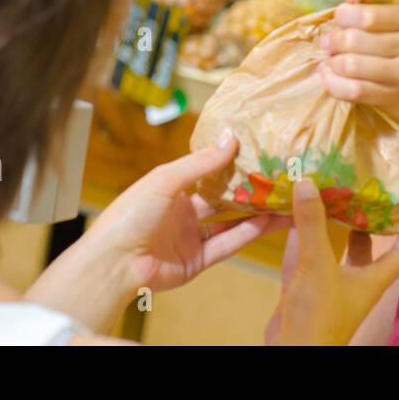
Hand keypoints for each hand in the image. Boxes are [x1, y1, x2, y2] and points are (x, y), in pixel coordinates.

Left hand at [30, 132, 281, 330]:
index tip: (258, 153)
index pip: (207, 173)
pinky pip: (227, 244)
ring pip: (230, 222)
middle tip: (278, 179)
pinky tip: (269, 222)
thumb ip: (201, 162)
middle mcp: (183, 212)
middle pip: (223, 199)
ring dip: (256, 213)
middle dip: (249, 190)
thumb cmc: (131, 214)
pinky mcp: (197, 261)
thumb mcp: (166, 179)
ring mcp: (191, 238)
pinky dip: (248, 233)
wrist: (114, 262)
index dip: (231, 164)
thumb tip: (231, 138)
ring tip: (284, 201)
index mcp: (171, 189)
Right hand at [266, 178, 398, 345]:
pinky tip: (292, 220)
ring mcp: (329, 288)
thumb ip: (312, 224)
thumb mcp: (317, 264)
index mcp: (372, 279)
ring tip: (328, 199)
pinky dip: (300, 240)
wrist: (293, 353)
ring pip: (333, 253)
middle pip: (366, 250)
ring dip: (330, 229)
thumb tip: (308, 182)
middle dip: (366, 223)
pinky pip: (305, 260)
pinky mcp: (305, 292)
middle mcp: (354, 282)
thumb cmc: (319, 316)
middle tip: (362, 194)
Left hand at [317, 0, 398, 128]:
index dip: (343, 16)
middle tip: (326, 44)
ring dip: (331, 64)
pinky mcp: (394, 97)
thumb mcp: (391, 22)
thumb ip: (369, 6)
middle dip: (332, 41)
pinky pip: (353, 90)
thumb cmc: (397, 49)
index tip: (337, 19)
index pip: (367, 14)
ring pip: (351, 65)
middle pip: (354, 40)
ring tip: (328, 63)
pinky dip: (333, 84)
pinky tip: (329, 78)